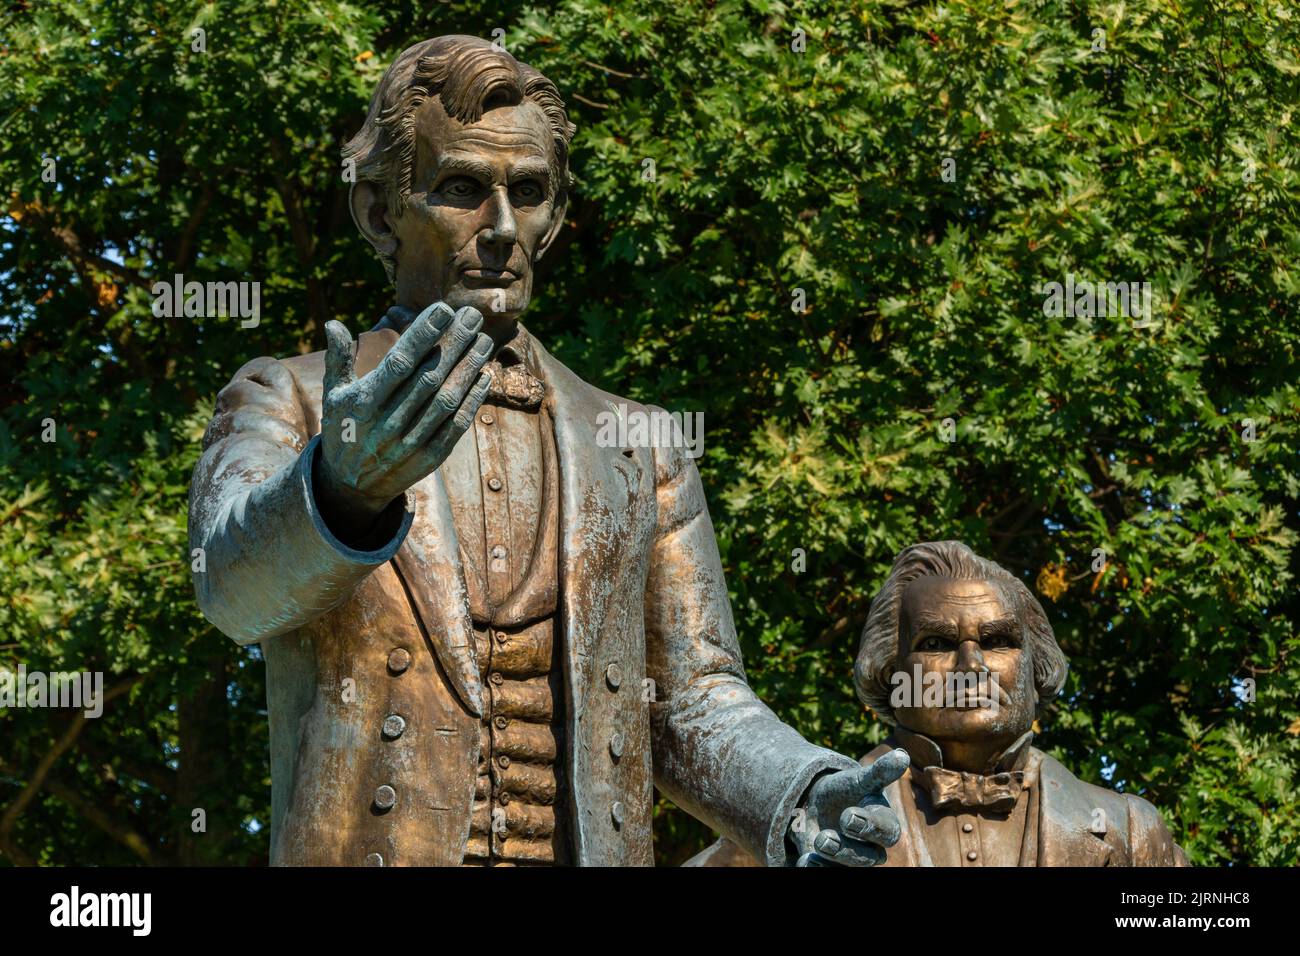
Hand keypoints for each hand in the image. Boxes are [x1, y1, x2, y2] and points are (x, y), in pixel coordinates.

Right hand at [314, 302, 493, 540]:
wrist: (351, 487)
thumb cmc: (344, 428)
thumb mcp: (333, 396)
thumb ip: (337, 360)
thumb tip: (333, 323)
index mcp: (364, 403)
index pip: (399, 363)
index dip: (423, 336)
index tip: (444, 310)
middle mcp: (388, 423)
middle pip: (429, 377)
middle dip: (453, 343)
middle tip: (472, 315)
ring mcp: (411, 443)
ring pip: (447, 400)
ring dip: (469, 368)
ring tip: (484, 340)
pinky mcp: (430, 458)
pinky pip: (456, 425)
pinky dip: (472, 400)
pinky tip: (484, 375)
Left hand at [789, 749, 908, 866]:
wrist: (818, 805)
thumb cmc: (845, 791)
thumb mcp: (858, 779)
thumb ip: (879, 771)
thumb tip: (903, 754)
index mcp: (883, 823)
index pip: (887, 831)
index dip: (869, 826)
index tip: (846, 816)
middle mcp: (872, 847)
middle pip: (869, 858)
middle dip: (847, 849)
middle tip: (824, 837)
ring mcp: (852, 859)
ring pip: (850, 868)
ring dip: (832, 860)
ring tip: (816, 844)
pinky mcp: (833, 867)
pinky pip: (828, 873)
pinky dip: (816, 868)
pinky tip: (806, 859)